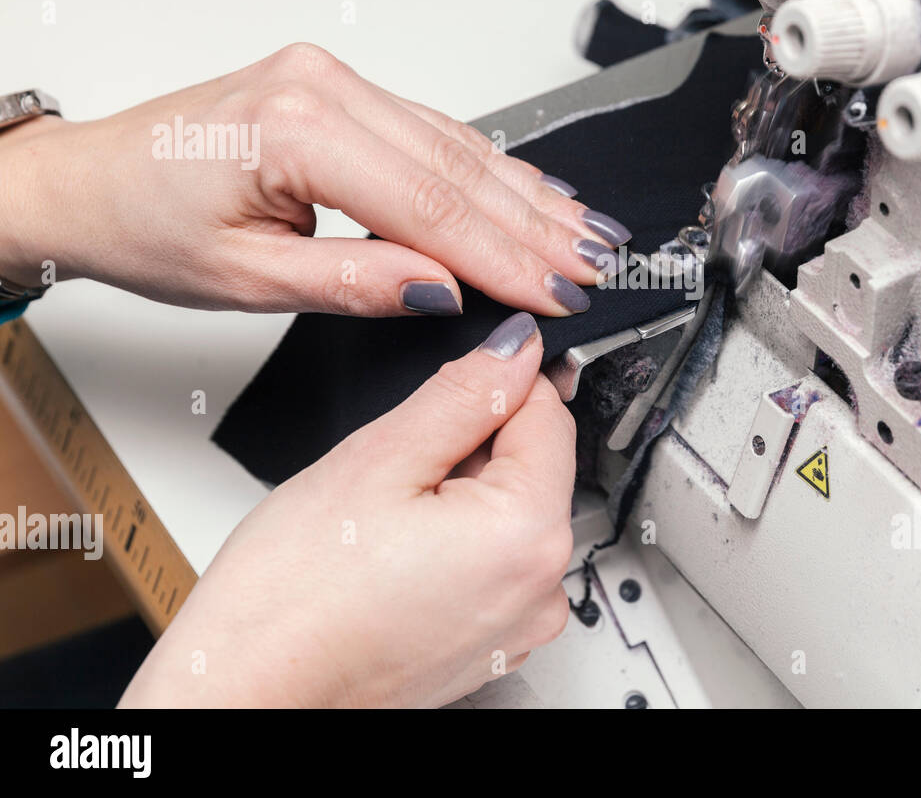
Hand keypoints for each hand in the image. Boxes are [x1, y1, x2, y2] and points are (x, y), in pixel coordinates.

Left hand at [0, 43, 629, 315]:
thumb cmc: (148, 224)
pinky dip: (488, 172)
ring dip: (526, 196)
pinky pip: (433, 133)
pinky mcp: (339, 93)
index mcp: (296, 129)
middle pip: (457, 167)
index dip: (504, 257)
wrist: (93, 182)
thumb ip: (354, 283)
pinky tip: (532, 194)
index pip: (430, 203)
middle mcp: (322, 88)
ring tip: (586, 235)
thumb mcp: (246, 280)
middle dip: (534, 226)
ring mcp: (334, 82)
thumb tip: (443, 294)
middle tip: (594, 268)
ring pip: (457, 144)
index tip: (557, 293)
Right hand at [120, 312, 574, 706]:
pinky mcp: (492, 644)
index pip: (550, 413)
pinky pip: (491, 564)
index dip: (494, 385)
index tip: (449, 386)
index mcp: (529, 534)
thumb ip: (465, 393)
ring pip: (508, 513)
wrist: (249, 694)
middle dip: (470, 447)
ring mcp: (519, 624)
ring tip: (384, 521)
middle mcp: (542, 587)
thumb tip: (518, 347)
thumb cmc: (292, 600)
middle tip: (394, 469)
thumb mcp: (379, 459)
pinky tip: (393, 557)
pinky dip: (453, 544)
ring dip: (458, 495)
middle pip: (533, 466)